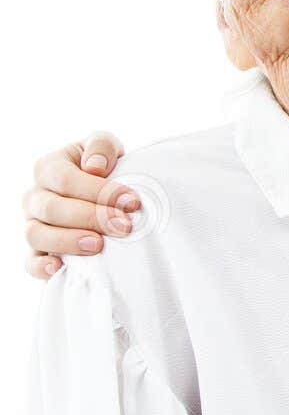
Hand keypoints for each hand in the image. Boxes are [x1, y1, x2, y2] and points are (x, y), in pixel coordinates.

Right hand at [23, 133, 136, 277]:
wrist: (103, 195)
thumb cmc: (104, 169)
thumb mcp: (105, 148)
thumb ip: (101, 146)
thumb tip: (95, 167)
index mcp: (48, 168)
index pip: (66, 180)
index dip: (99, 192)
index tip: (132, 202)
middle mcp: (35, 197)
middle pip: (52, 209)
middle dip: (91, 218)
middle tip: (123, 226)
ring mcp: (33, 225)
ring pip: (37, 235)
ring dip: (68, 241)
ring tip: (98, 245)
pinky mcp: (38, 252)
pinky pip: (30, 262)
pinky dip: (41, 267)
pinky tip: (60, 267)